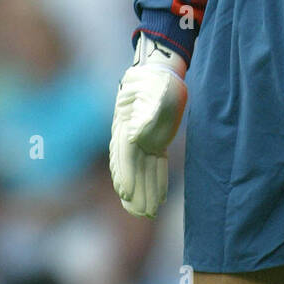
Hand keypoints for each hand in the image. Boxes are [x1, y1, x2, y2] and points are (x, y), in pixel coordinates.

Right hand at [109, 33, 187, 217]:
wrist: (160, 69)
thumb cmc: (157, 78)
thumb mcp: (155, 90)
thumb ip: (147, 111)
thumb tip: (134, 136)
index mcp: (126, 124)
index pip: (124, 155)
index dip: (125, 174)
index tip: (127, 193)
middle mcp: (130, 136)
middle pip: (131, 168)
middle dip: (135, 191)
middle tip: (140, 213)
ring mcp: (142, 140)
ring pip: (142, 170)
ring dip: (145, 191)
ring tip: (147, 213)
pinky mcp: (156, 141)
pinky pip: (154, 165)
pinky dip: (156, 181)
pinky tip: (159, 198)